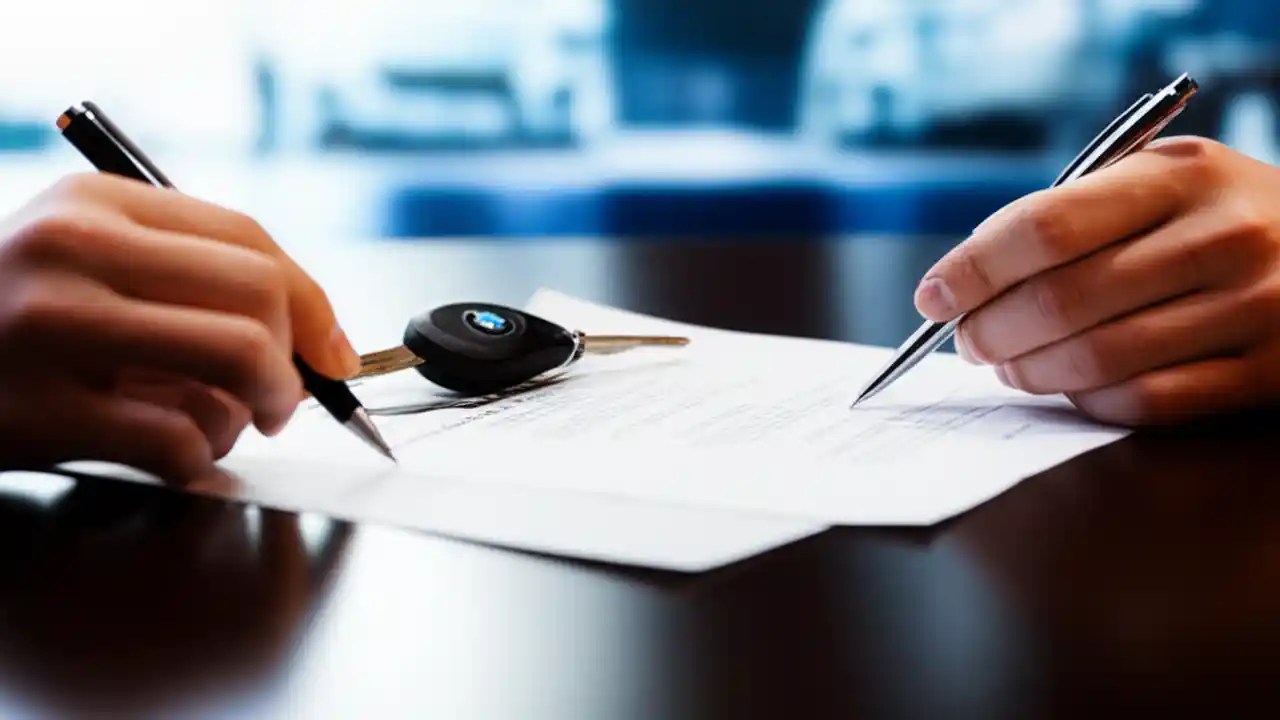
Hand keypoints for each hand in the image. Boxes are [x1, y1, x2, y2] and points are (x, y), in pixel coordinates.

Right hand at [0, 173, 360, 479]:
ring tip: (236, 424)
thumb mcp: (83, 261)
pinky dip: (202, 457)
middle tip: (284, 399)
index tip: (334, 352)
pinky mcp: (38, 411)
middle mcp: (73, 249)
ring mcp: (50, 327)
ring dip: (261, 409)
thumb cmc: (10, 320)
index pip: (251, 240)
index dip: (314, 305)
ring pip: (237, 360)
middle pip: (258, 297)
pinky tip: (175, 454)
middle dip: (297, 363)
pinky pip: (181, 440)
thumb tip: (317, 337)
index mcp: (95, 203)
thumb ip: (186, 276)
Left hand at [915, 137, 1279, 425]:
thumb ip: (1073, 215)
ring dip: (1029, 372)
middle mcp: (1223, 236)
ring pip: (1097, 360)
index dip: (972, 270)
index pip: (1045, 228)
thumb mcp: (1162, 181)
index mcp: (1181, 175)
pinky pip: (1146, 402)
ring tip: (1009, 364)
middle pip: (1061, 300)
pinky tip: (1071, 386)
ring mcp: (1254, 307)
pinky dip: (1088, 401)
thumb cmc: (1215, 217)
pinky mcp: (1268, 373)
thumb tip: (967, 276)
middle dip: (990, 330)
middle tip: (968, 340)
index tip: (934, 296)